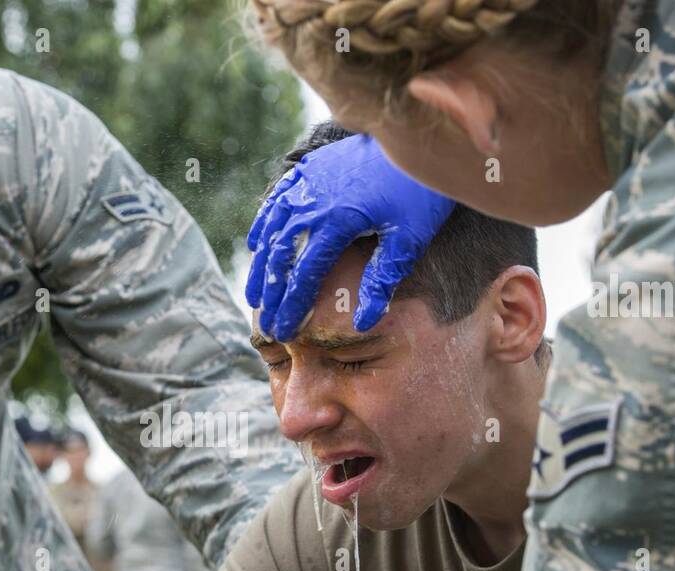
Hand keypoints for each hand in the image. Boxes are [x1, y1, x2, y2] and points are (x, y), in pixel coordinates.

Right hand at [246, 134, 455, 340]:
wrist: (417, 136)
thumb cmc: (419, 191)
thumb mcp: (408, 239)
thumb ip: (383, 279)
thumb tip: (364, 320)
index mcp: (336, 222)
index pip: (304, 274)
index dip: (292, 306)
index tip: (284, 330)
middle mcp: (313, 202)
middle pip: (281, 256)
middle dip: (272, 294)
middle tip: (268, 323)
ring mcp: (308, 182)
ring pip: (272, 230)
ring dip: (261, 265)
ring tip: (254, 295)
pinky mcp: (311, 169)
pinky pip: (277, 201)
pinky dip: (263, 224)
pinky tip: (257, 244)